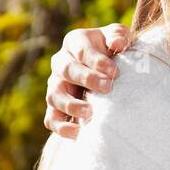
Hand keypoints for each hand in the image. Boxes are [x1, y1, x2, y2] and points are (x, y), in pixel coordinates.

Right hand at [43, 23, 132, 137]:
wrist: (108, 69)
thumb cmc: (114, 50)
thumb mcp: (118, 37)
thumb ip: (118, 36)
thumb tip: (118, 43)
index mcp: (75, 43)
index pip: (82, 50)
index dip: (97, 61)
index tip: (115, 72)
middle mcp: (61, 63)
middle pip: (66, 70)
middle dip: (87, 79)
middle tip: (107, 87)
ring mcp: (56, 85)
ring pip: (54, 95)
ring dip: (71, 104)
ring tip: (90, 112)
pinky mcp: (56, 107)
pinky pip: (51, 119)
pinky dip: (61, 127)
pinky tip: (78, 133)